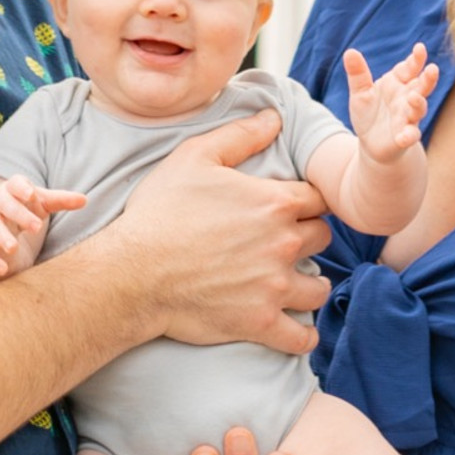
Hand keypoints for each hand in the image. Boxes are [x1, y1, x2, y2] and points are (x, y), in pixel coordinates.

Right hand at [0, 176, 86, 280]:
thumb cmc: (25, 205)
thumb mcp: (42, 202)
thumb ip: (61, 200)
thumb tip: (85, 200)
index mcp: (13, 188)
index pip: (15, 184)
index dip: (21, 188)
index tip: (31, 194)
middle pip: (4, 205)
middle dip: (19, 215)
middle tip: (36, 227)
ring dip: (1, 236)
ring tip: (14, 248)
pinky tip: (2, 270)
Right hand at [108, 113, 331, 353]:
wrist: (133, 272)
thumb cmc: (160, 212)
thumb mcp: (195, 157)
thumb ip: (240, 135)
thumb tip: (274, 117)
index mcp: (273, 203)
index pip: (318, 198)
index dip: (306, 200)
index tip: (293, 206)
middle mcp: (282, 244)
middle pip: (321, 238)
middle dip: (308, 236)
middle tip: (286, 240)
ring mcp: (273, 287)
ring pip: (318, 287)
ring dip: (309, 283)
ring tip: (292, 280)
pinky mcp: (260, 323)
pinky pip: (301, 338)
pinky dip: (303, 335)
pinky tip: (295, 326)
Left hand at [345, 42, 436, 157]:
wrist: (370, 142)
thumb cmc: (369, 113)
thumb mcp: (360, 92)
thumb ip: (358, 74)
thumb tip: (349, 52)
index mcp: (397, 82)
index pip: (409, 68)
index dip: (416, 59)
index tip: (420, 48)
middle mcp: (406, 98)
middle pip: (421, 86)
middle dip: (428, 78)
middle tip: (432, 69)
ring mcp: (408, 117)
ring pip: (419, 108)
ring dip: (418, 103)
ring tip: (413, 98)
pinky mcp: (405, 136)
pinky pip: (411, 135)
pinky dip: (408, 135)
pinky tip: (403, 137)